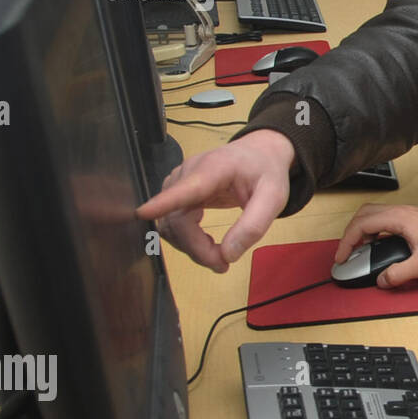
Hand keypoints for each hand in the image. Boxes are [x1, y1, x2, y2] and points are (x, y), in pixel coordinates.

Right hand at [135, 129, 294, 272]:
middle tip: (223, 264)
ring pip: (170, 224)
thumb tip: (228, 255)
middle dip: (197, 248)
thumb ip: (254, 225)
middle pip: (176, 219)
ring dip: (191, 247)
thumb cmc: (266, 172)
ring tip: (220, 255)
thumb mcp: (274, 198)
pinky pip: (172, 222)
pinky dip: (188, 239)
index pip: (185, 188)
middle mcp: (188, 174)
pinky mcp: (177, 193)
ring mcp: (178, 183)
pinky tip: (208, 243)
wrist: (259, 154)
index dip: (163, 203)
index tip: (143, 213)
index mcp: (214, 169)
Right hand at [334, 204, 417, 286]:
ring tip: (357, 251)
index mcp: (402, 218)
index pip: (363, 223)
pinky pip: (385, 222)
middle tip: (345, 252)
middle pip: (365, 214)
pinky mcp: (414, 223)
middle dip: (350, 233)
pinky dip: (374, 232)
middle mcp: (404, 213)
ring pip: (375, 216)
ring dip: (362, 231)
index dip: (347, 241)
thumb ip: (398, 274)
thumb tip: (381, 280)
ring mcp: (409, 216)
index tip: (342, 257)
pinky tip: (376, 248)